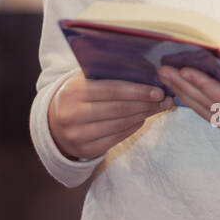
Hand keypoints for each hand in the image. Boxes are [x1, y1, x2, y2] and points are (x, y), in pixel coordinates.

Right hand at [49, 71, 174, 160]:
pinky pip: (117, 138)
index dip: (137, 91)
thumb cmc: (78, 96)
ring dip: (143, 115)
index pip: (112, 90)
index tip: (158, 91)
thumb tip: (145, 69)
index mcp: (73, 92)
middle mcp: (73, 115)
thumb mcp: (85, 80)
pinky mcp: (86, 150)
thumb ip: (108, 73)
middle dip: (145, 104)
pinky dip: (133, 127)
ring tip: (158, 108)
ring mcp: (78, 135)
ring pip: (120, 124)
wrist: (54, 124)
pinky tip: (142, 119)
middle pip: (119, 109)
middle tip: (165, 100)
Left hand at [157, 66, 219, 149]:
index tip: (186, 70)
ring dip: (184, 94)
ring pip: (205, 113)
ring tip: (166, 78)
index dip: (205, 85)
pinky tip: (181, 92)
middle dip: (184, 87)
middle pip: (208, 106)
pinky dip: (194, 103)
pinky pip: (210, 117)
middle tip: (163, 71)